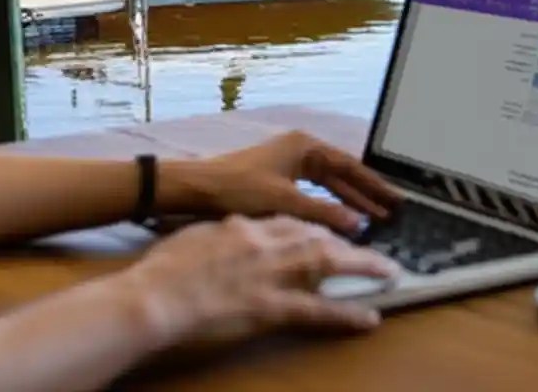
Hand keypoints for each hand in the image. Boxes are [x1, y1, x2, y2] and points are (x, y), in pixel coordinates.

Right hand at [124, 215, 398, 348]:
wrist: (150, 298)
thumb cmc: (158, 275)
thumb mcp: (189, 240)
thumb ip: (214, 237)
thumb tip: (223, 236)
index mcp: (240, 226)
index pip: (286, 220)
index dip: (311, 226)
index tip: (325, 231)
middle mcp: (262, 243)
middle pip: (314, 235)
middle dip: (345, 241)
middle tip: (366, 249)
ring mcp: (270, 274)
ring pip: (328, 262)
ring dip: (363, 266)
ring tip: (387, 272)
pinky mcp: (271, 307)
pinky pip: (319, 310)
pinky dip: (348, 314)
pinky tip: (369, 318)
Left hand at [171, 130, 400, 234]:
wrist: (197, 189)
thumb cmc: (238, 189)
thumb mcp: (285, 202)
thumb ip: (324, 214)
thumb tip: (359, 225)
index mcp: (305, 146)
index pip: (350, 166)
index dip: (375, 185)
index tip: (396, 200)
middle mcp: (301, 149)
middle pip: (343, 173)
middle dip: (366, 194)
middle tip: (392, 212)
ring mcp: (289, 163)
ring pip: (329, 184)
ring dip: (349, 201)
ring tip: (373, 219)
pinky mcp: (278, 178)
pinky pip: (314, 191)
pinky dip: (329, 205)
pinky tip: (340, 219)